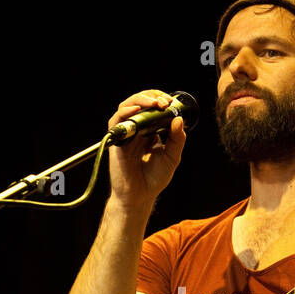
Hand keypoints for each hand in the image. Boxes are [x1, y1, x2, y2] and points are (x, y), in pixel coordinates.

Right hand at [105, 89, 187, 211]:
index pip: (152, 107)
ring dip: (141, 100)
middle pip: (140, 102)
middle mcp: (137, 130)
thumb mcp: (172, 157)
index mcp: (150, 131)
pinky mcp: (117, 141)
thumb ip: (177, 139)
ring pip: (127, 107)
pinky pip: (116, 121)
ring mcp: (126, 134)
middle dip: (152, 97)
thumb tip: (178, 119)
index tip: (172, 102)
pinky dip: (125, 112)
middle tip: (165, 102)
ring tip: (154, 103)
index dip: (160, 99)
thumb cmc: (154, 178)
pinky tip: (136, 110)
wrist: (140, 196)